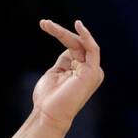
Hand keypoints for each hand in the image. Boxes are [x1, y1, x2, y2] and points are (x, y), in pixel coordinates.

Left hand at [32, 19, 103, 133]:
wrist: (48, 114)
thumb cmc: (48, 98)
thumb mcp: (54, 73)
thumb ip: (63, 61)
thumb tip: (68, 48)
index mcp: (80, 68)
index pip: (72, 45)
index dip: (60, 33)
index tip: (44, 25)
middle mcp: (89, 68)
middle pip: (77, 43)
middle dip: (59, 31)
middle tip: (43, 23)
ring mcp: (93, 70)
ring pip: (82, 43)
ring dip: (64, 33)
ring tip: (48, 25)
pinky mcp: (93, 72)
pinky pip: (93, 49)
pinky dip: (86, 37)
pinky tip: (78, 26)